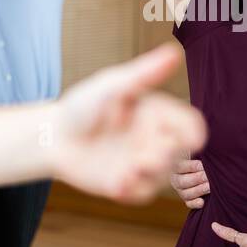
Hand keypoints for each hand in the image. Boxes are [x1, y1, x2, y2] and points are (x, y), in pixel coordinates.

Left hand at [52, 43, 206, 204]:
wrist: (53, 137)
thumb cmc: (84, 106)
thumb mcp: (112, 86)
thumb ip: (144, 74)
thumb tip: (174, 52)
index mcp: (158, 114)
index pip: (188, 124)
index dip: (193, 132)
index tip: (193, 140)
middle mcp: (155, 140)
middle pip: (180, 153)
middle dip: (169, 157)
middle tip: (145, 158)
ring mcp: (142, 164)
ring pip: (164, 176)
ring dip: (152, 175)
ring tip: (130, 171)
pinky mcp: (128, 184)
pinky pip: (142, 194)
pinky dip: (133, 192)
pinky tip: (116, 187)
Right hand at [171, 157, 209, 207]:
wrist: (204, 170)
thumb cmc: (201, 158)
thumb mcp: (197, 153)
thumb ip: (198, 153)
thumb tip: (203, 150)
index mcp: (176, 165)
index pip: (180, 167)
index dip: (192, 166)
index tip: (203, 165)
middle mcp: (176, 179)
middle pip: (182, 181)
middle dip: (197, 179)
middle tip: (207, 176)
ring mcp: (181, 190)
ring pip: (186, 194)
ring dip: (199, 190)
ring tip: (210, 186)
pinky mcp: (187, 200)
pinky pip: (189, 203)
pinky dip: (195, 204)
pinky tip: (202, 202)